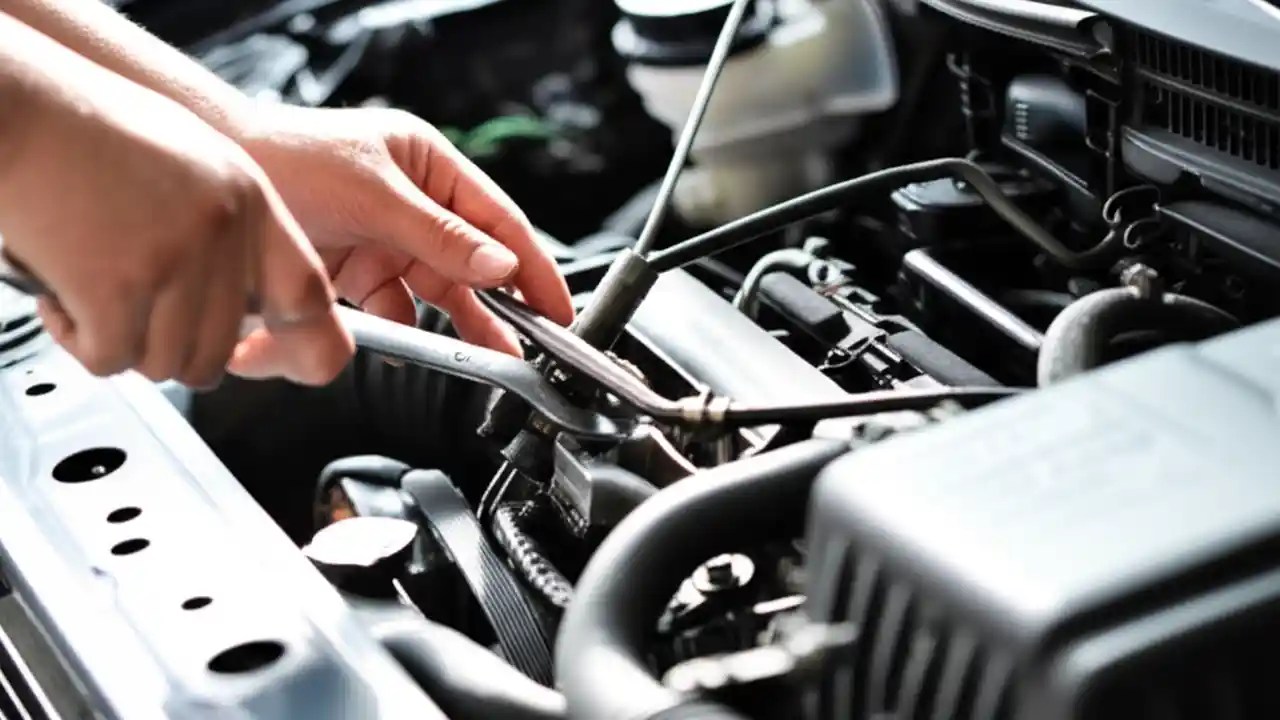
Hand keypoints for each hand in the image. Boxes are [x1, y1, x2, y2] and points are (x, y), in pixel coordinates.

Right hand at [0, 54, 352, 386]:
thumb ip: (226, 225)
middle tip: (135, 319)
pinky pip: (110, 359)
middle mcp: (221, 230)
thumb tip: (249, 299)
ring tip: (92, 294)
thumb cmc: (84, 126)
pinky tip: (62, 299)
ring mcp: (173, 259)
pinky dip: (79, 341)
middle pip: (219, 350)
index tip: (258, 351)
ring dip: (122, 344)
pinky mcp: (115, 286)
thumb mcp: (190, 160)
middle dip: (171, 350)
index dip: (295, 342)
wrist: (15, 105)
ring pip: (165, 363)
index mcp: (249, 199)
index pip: (309, 298)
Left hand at [235, 105, 573, 355]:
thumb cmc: (285, 156)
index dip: (532, 267)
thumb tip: (499, 266)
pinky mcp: (354, 273)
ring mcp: (385, 241)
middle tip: (528, 348)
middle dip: (500, 309)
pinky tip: (407, 346)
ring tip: (483, 355)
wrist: (214, 174)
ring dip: (454, 325)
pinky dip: (397, 332)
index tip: (557, 307)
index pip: (498, 222)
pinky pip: (390, 312)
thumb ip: (440, 236)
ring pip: (436, 294)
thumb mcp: (373, 194)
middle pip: (472, 267)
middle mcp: (413, 204)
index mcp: (429, 166)